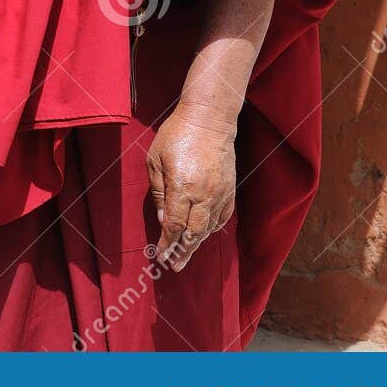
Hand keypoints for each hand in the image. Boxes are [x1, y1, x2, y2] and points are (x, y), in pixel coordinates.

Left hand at [145, 101, 237, 271]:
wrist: (210, 120)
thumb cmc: (176, 135)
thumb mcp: (155, 160)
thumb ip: (158, 192)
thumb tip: (162, 219)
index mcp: (183, 187)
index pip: (174, 224)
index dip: (167, 243)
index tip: (161, 255)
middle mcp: (204, 194)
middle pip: (193, 233)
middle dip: (183, 251)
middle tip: (175, 266)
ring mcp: (220, 193)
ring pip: (209, 227)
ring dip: (197, 244)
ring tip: (186, 255)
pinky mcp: (230, 189)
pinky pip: (223, 216)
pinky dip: (213, 228)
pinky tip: (204, 234)